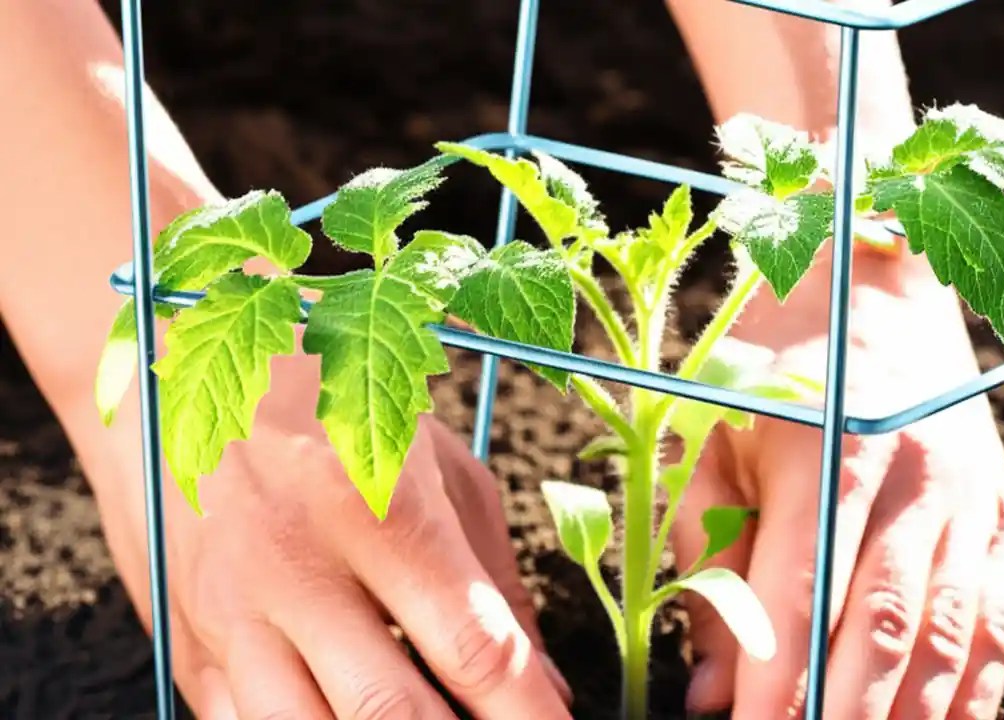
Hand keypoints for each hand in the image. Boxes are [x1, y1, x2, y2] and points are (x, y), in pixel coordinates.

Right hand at [77, 344, 571, 718]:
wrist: (177, 378)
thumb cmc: (335, 411)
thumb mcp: (437, 466)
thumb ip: (494, 578)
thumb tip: (544, 684)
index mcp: (376, 507)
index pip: (473, 646)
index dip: (530, 714)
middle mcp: (296, 566)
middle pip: (391, 711)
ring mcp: (231, 615)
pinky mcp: (189, 649)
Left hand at [673, 246, 1003, 718]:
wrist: (879, 286)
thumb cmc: (776, 363)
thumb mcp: (716, 437)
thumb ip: (711, 562)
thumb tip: (711, 693)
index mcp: (833, 446)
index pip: (803, 592)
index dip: (776, 685)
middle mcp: (915, 478)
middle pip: (882, 629)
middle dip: (842, 717)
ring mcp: (971, 501)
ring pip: (947, 640)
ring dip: (907, 719)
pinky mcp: (1003, 519)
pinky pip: (996, 626)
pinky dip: (968, 696)